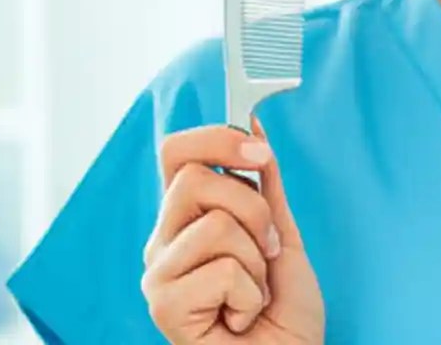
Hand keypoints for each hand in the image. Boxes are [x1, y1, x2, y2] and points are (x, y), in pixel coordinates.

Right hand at [142, 117, 324, 343]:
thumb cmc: (283, 311)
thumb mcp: (281, 234)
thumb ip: (265, 184)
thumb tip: (252, 122)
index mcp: (186, 219)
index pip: (175, 153)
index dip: (216, 138)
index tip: (260, 152)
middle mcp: (163, 242)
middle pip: (193, 179)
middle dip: (252, 210)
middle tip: (269, 248)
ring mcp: (158, 274)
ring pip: (216, 226)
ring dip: (256, 261)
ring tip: (253, 293)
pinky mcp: (163, 307)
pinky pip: (222, 270)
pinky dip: (249, 296)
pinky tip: (241, 318)